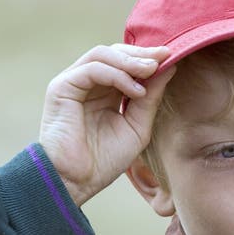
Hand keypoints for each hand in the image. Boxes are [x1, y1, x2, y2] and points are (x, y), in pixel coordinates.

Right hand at [39, 44, 175, 206]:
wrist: (76, 182)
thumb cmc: (104, 161)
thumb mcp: (137, 127)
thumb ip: (150, 98)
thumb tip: (169, 66)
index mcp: (105, 92)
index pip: (125, 63)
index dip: (147, 58)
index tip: (171, 56)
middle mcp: (88, 84)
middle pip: (114, 52)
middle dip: (140, 53)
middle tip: (164, 56)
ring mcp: (73, 83)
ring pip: (102, 54)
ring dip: (130, 60)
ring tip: (151, 70)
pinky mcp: (62, 87)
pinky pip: (92, 69)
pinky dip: (116, 75)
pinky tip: (135, 90)